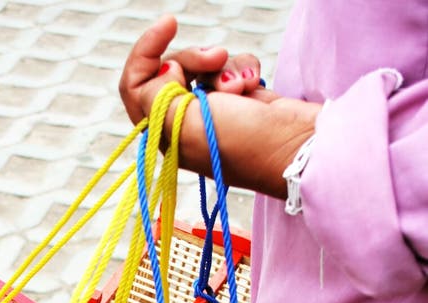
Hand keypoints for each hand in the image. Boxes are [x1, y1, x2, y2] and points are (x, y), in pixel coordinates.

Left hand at [119, 16, 319, 199]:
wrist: (297, 148)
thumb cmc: (242, 143)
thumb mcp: (188, 124)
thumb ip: (156, 98)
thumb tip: (159, 73)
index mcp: (164, 136)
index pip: (134, 87)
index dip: (145, 53)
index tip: (169, 25)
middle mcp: (184, 123)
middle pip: (170, 69)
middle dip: (194, 56)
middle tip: (215, 59)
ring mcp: (212, 110)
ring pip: (202, 64)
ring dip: (223, 66)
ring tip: (239, 85)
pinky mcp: (239, 98)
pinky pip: (230, 65)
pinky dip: (243, 68)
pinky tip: (252, 85)